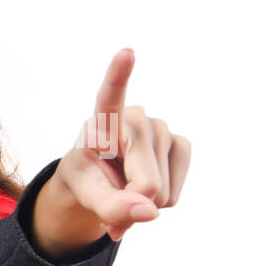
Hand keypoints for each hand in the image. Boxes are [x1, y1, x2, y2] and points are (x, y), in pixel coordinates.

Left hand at [53, 48, 191, 243]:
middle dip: (128, 203)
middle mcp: (136, 118)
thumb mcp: (84, 194)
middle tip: (109, 195)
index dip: (119, 76)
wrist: (98, 178)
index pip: (110, 96)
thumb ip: (110, 207)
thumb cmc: (86, 178)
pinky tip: (145, 186)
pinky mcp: (181, 146)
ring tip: (124, 185)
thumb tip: (150, 213)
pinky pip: (173, 196)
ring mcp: (163, 130)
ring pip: (160, 194)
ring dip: (142, 203)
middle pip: (145, 184)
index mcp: (101, 122)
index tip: (126, 52)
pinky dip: (158, 203)